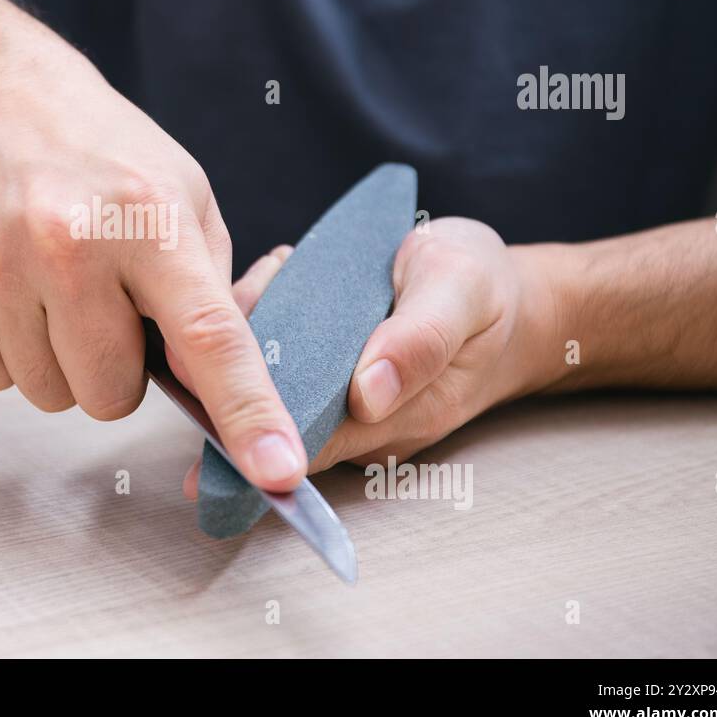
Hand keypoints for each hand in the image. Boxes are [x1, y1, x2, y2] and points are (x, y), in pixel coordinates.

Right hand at [0, 45, 307, 491]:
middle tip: (108, 302)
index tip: (278, 471)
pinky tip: (12, 287)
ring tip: (56, 286)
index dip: (247, 411)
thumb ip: (210, 294)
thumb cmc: (104, 158)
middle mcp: (68, 242)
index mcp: (149, 219)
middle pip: (111, 395)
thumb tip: (219, 392)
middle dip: (120, 367)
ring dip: (62, 360)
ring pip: (49, 394)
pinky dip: (10, 350)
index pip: (208, 334)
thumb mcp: (185, 198)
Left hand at [181, 217, 559, 496]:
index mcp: (398, 414)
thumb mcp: (463, 290)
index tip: (207, 382)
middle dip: (235, 372)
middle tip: (220, 314)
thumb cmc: (486, 292)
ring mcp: (347, 403)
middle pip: (275, 418)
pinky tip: (275, 278)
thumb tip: (367, 395)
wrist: (510, 297)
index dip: (253, 422)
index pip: (307, 439)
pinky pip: (284, 360)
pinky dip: (266, 318)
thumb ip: (420, 340)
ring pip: (272, 385)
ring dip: (250, 337)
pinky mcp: (335, 377)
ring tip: (266, 277)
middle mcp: (364, 422)